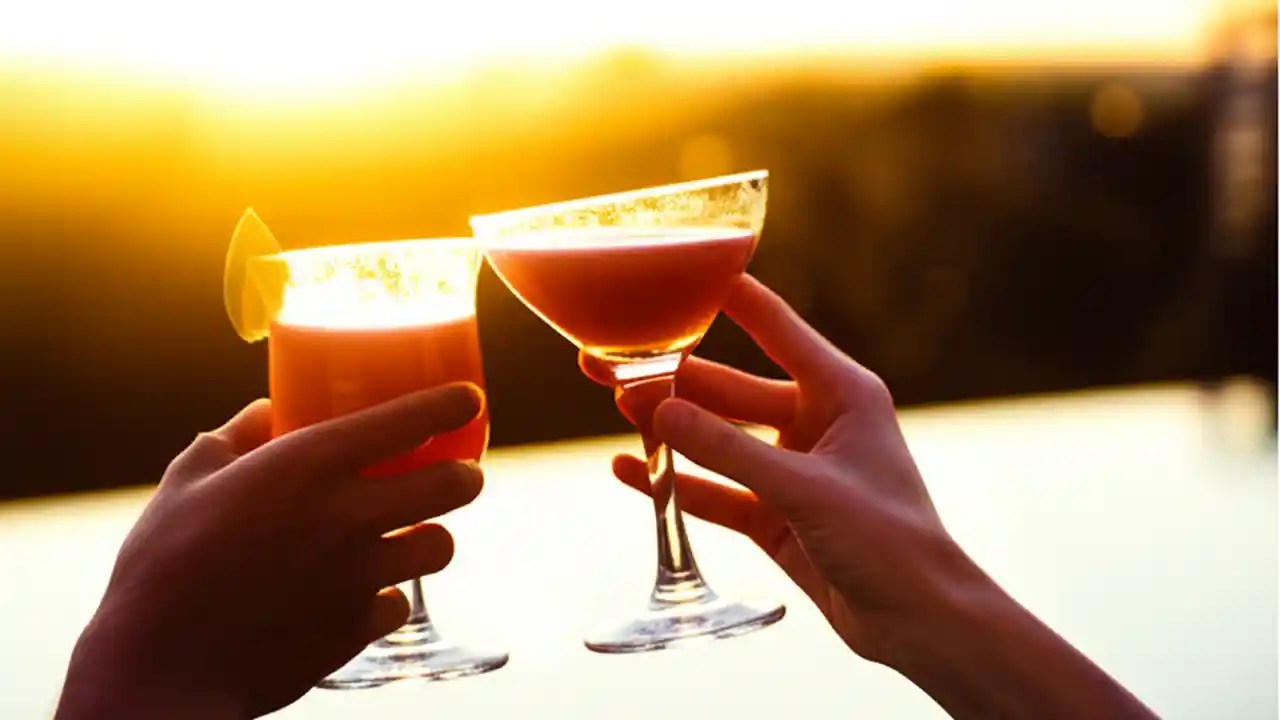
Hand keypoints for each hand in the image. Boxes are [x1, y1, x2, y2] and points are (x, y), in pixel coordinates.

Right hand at [57, 384, 486, 719]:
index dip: (451, 404)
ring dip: (430, 538)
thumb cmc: (162, 566)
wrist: (160, 667)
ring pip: (440, 548)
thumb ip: (231, 439)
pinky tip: (361, 595)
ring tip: (412, 536)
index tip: (467, 400)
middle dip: (465, 475)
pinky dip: (384, 599)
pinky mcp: (356, 629)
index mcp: (309, 465)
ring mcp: (359, 575)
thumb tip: (262, 412)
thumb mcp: (186, 482)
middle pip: (454, 484)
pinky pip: (396, 604)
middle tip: (458, 474)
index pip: (409, 419)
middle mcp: (348, 515)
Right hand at [587, 276, 957, 660]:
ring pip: (717, 438)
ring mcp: (792, 470)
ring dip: (669, 427)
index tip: (683, 265)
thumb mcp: (804, 489)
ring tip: (615, 406)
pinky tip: (631, 471)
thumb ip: (729, 451)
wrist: (918, 622)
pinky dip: (676, 482)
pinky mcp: (776, 514)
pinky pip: (716, 489)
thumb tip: (658, 413)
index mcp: (843, 392)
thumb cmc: (889, 542)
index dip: (730, 297)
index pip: (777, 328)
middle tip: (613, 361)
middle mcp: (816, 422)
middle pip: (730, 389)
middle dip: (673, 378)